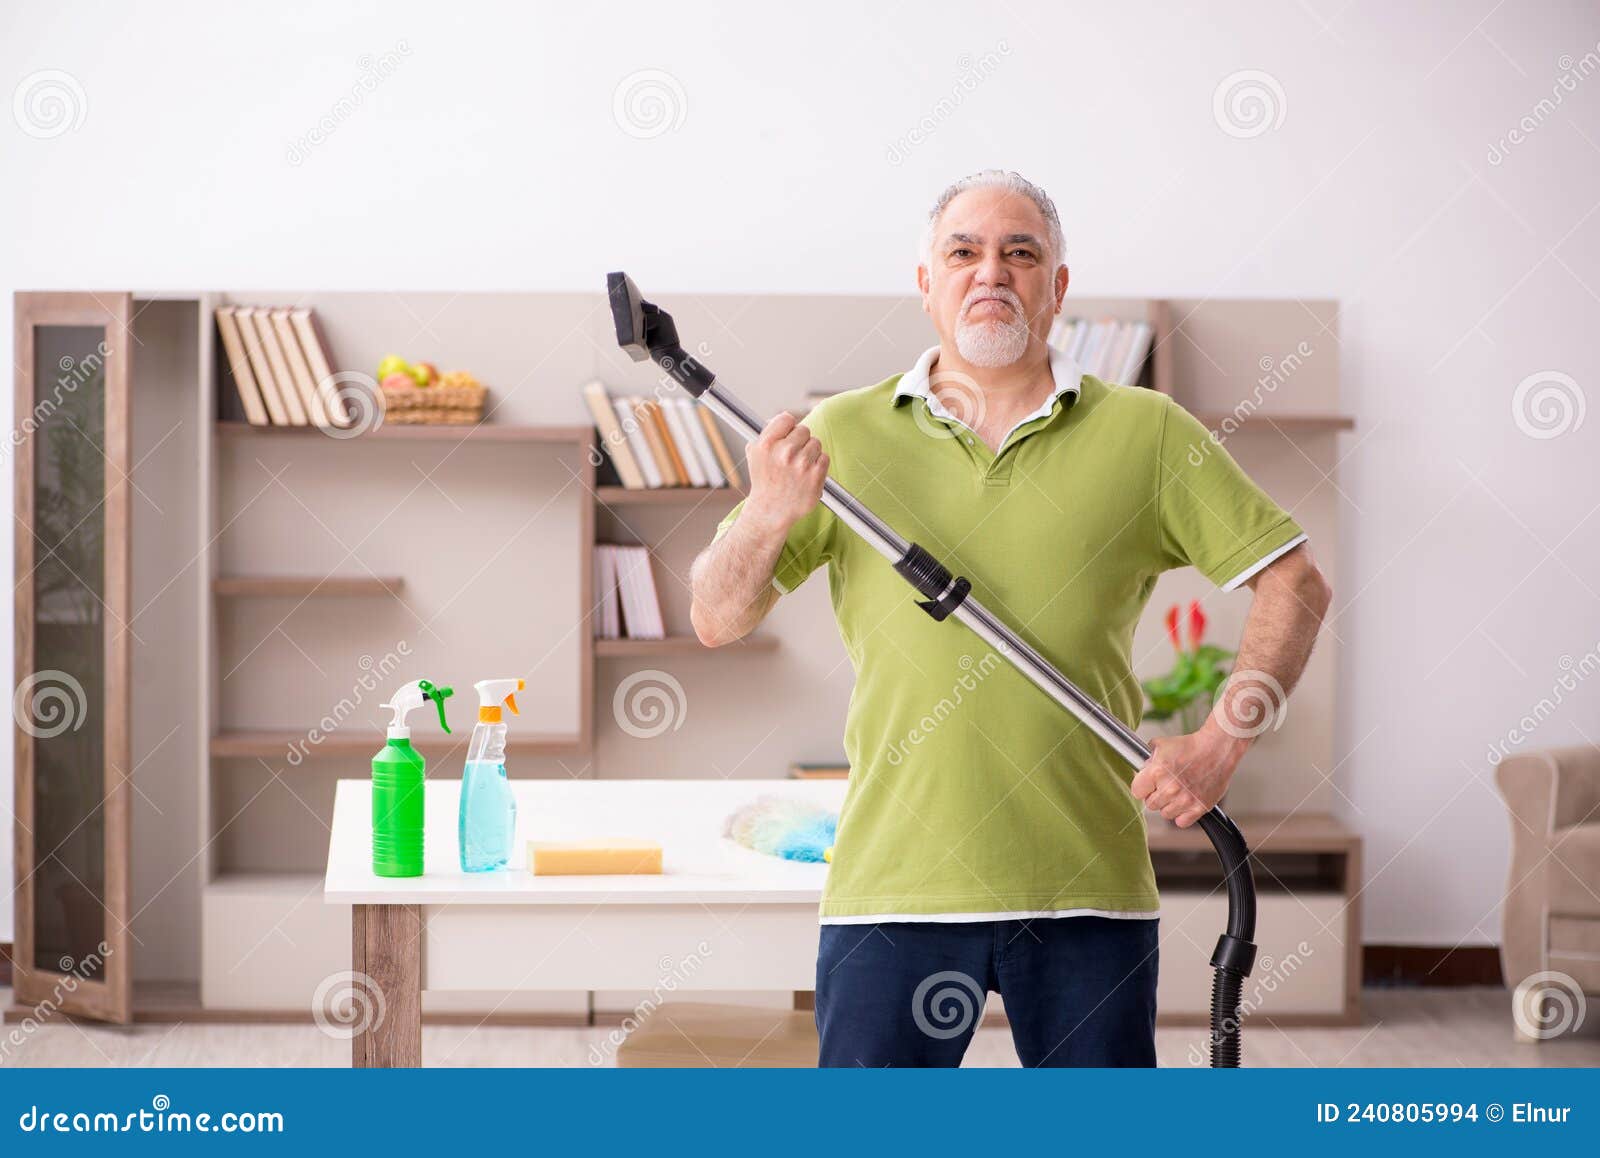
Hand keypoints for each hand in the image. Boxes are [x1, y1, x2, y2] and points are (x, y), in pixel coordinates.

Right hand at [744, 412, 827, 531]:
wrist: (771, 511)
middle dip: (800, 441)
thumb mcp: (755, 455)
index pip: (787, 419)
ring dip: (810, 453)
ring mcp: (801, 464)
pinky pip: (824, 457)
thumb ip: (768, 434)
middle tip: (793, 456)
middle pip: (804, 430)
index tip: (788, 435)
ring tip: (799, 467)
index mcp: (766, 445)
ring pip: (815, 443)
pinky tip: (807, 474)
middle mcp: (784, 453)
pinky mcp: (816, 476)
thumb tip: (785, 417)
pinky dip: (818, 465)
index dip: (789, 427)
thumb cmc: (765, 481)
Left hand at [1129, 721, 1247, 827]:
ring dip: (1169, 805)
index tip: (1147, 785)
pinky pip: (1181, 822)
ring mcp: (1185, 800)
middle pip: (1150, 804)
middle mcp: (1170, 788)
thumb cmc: (1191, 746)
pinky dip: (1182, 815)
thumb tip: (1140, 768)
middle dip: (1155, 795)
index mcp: (1157, 772)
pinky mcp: (1199, 807)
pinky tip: (1185, 803)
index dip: (1142, 787)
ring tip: (1177, 793)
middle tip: (1164, 787)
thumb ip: (1147, 759)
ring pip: (1165, 814)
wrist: (1217, 749)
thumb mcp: (1161, 745)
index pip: (1137, 791)